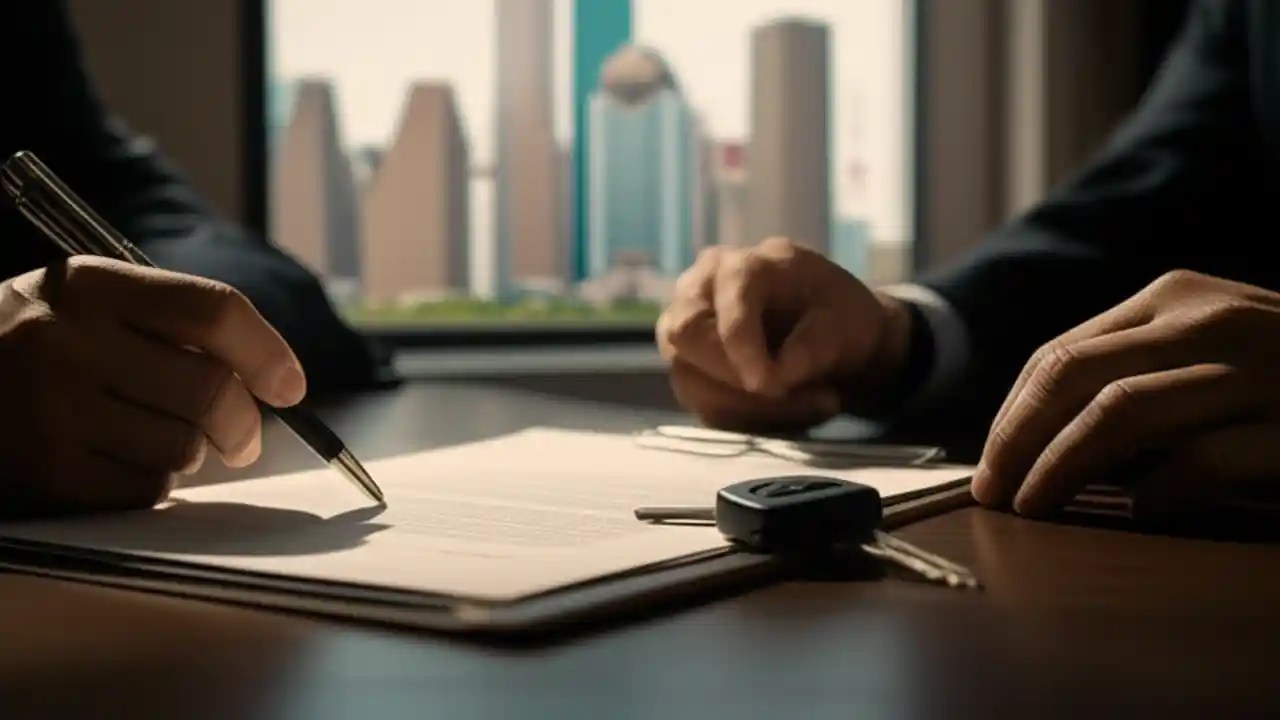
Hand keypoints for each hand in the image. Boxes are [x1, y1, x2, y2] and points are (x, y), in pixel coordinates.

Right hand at [0, 257, 306, 516]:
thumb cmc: (36, 342)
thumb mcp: (85, 302)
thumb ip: (168, 323)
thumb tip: (272, 379)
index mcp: (89, 284)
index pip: (213, 310)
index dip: (268, 351)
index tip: (290, 386)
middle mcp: (68, 340)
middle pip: (211, 390)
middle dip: (244, 424)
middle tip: (243, 439)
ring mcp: (52, 408)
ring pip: (184, 446)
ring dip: (192, 452)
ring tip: (159, 438)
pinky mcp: (44, 470)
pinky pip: (145, 489)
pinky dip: (152, 483)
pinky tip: (121, 461)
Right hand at [655, 237, 912, 432]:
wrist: (829, 339)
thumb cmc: (837, 318)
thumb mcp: (846, 324)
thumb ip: (814, 345)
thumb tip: (776, 377)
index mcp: (742, 264)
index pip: (726, 300)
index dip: (742, 345)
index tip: (771, 384)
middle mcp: (697, 289)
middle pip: (685, 336)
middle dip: (734, 381)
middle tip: (785, 398)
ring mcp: (684, 330)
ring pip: (687, 378)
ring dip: (744, 409)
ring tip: (802, 413)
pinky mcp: (686, 368)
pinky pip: (699, 405)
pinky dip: (743, 421)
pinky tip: (783, 416)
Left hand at [973, 269, 1279, 517]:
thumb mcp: (1208, 348)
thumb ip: (1137, 370)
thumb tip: (1035, 438)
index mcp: (1173, 297)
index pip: (1059, 354)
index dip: (1010, 415)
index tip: (988, 465)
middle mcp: (1206, 319)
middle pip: (1072, 376)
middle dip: (1015, 440)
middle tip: (991, 492)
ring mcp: (1253, 366)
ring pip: (1119, 413)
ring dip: (1061, 467)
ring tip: (1034, 508)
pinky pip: (1203, 459)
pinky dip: (1159, 490)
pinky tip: (1141, 511)